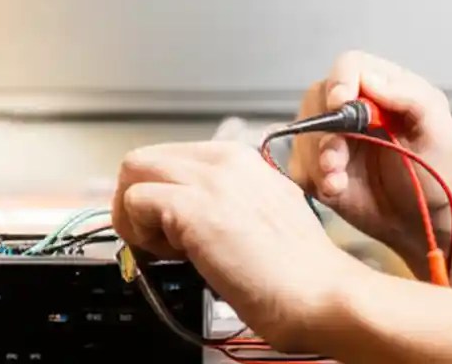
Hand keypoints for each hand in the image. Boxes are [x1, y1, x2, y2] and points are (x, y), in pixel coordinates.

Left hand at [111, 141, 370, 352]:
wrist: (318, 293)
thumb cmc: (297, 269)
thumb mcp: (261, 212)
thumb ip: (224, 202)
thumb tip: (183, 216)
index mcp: (239, 159)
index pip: (169, 158)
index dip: (161, 194)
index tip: (173, 228)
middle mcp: (223, 160)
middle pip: (144, 159)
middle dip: (137, 200)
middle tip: (157, 239)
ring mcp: (207, 180)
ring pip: (132, 172)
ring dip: (136, 215)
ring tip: (166, 248)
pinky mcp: (191, 208)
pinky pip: (133, 203)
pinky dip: (139, 233)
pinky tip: (172, 255)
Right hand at [288, 51, 451, 272]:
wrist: (422, 225)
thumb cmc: (437, 176)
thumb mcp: (440, 133)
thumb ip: (412, 97)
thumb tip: (369, 78)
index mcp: (385, 88)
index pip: (349, 65)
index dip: (340, 81)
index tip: (340, 105)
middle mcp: (354, 107)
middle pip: (317, 96)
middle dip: (324, 130)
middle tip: (337, 158)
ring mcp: (334, 137)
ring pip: (304, 132)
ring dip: (318, 159)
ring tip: (341, 181)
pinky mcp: (319, 167)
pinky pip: (299, 164)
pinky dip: (313, 178)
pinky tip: (337, 190)